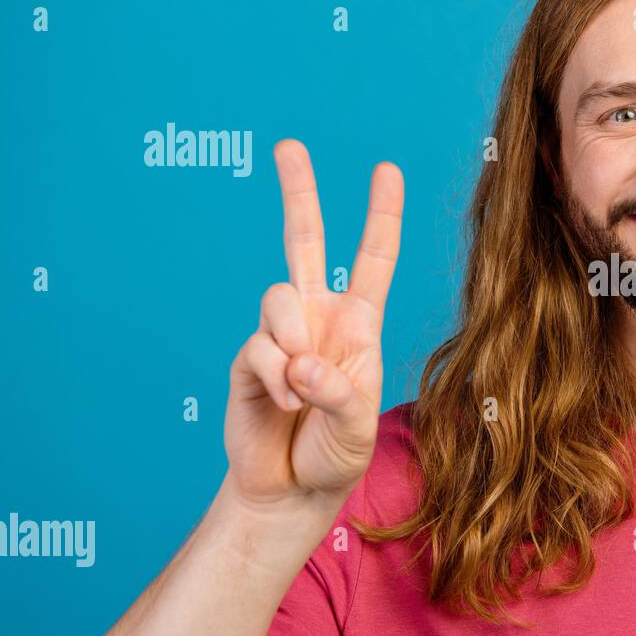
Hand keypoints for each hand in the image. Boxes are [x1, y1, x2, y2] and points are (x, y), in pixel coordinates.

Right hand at [224, 139, 403, 512]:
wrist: (293, 489)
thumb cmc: (338, 453)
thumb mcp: (358, 425)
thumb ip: (337, 391)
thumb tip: (297, 361)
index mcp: (358, 324)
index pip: (372, 260)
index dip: (381, 216)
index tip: (386, 170)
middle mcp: (318, 318)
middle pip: (304, 242)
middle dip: (299, 192)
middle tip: (289, 146)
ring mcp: (281, 334)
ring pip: (278, 298)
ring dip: (293, 342)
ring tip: (302, 389)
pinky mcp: (249, 357)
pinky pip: (259, 347)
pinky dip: (275, 377)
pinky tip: (283, 403)